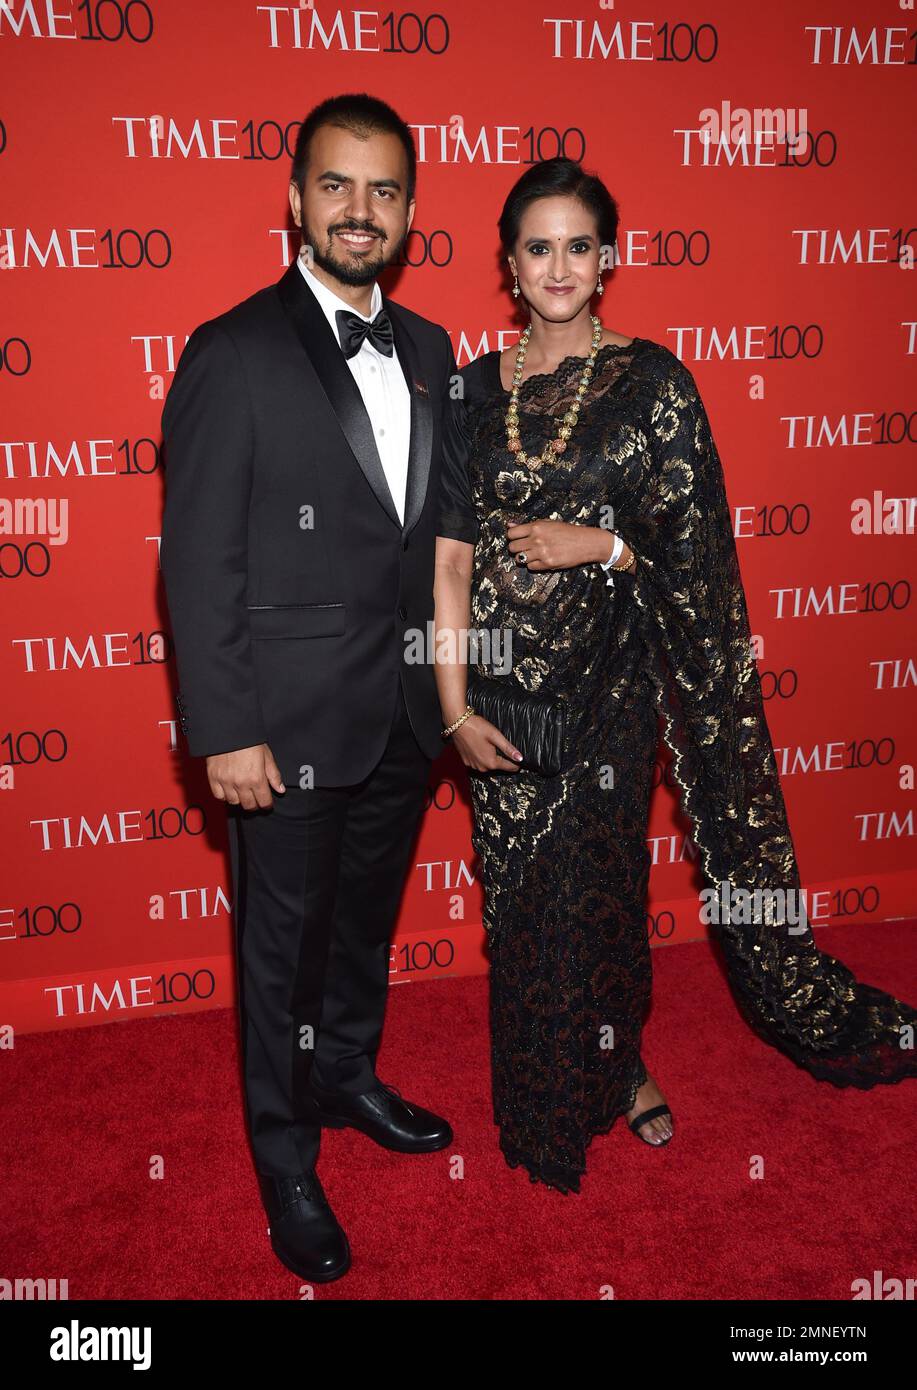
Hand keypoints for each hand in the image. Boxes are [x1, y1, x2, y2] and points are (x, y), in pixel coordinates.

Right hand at [205, 743, 284, 807]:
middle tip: (255, 798)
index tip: (266, 802)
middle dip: (254, 804)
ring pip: (234, 802)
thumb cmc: (248, 740)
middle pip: (249, 805)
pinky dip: (224, 795)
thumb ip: (273, 775)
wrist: (228, 729)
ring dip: (239, 800)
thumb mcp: (266, 756)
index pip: (264, 801)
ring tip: (242, 792)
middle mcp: (241, 783)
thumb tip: (280, 790)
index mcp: (256, 778)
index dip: (267, 804)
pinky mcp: (213, 778)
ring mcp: (226, 781)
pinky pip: (219, 796)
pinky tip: (229, 789)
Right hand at [450, 715, 522, 773]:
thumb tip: (520, 758)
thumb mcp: (495, 736)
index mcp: (491, 762)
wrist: (457, 723)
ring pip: (488, 765)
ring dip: (491, 758)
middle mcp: (482, 767)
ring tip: (490, 745)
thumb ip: (508, 748)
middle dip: (503, 758)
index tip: (519, 757)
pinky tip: (481, 746)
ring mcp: (473, 765)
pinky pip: (479, 762)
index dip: (516, 762)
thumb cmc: (476, 727)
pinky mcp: (466, 762)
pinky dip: (482, 757)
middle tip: (502, 745)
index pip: (510, 767)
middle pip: (499, 766)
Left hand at [505, 520, 628, 570]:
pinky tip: (540, 559)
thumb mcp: (548, 523)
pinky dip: (533, 564)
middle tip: (523, 547)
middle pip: (512, 547)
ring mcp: (542, 553)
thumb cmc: (568, 532)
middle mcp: (537, 540)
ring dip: (523, 557)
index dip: (512, 537)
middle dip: (515, 548)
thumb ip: (528, 525)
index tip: (515, 538)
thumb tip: (509, 524)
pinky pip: (530, 567)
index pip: (511, 533)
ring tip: (531, 554)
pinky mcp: (547, 564)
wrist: (585, 543)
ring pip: (519, 559)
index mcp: (537, 527)